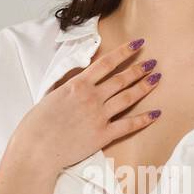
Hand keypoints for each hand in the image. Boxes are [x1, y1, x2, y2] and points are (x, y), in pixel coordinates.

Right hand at [12, 37, 162, 173]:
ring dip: (144, 87)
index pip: (106, 63)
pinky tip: (156, 113)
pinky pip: (129, 125)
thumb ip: (67, 89)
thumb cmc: (36, 125)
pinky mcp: (103, 135)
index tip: (138, 44)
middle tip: (153, 62)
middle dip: (139, 69)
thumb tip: (75, 83)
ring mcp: (99, 116)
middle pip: (121, 79)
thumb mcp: (50, 97)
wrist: (36, 149)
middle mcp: (91, 97)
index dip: (125, 51)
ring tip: (157, 79)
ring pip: (128, 97)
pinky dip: (144, 119)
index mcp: (77, 85)